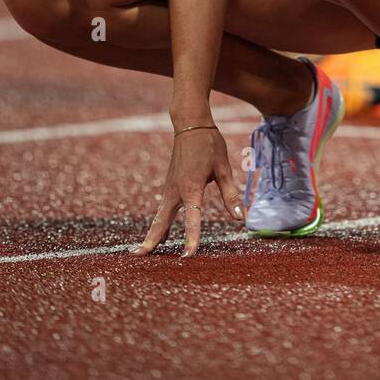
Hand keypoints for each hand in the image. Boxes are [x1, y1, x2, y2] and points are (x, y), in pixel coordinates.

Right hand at [132, 125, 243, 258]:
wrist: (190, 123)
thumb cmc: (209, 144)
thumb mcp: (223, 168)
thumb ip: (231, 194)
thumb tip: (240, 218)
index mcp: (191, 187)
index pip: (192, 218)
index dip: (192, 237)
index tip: (188, 255)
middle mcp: (176, 190)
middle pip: (162, 220)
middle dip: (152, 240)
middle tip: (139, 256)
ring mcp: (170, 188)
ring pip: (160, 216)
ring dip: (153, 234)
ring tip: (144, 253)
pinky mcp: (170, 185)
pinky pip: (163, 210)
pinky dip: (160, 224)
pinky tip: (163, 236)